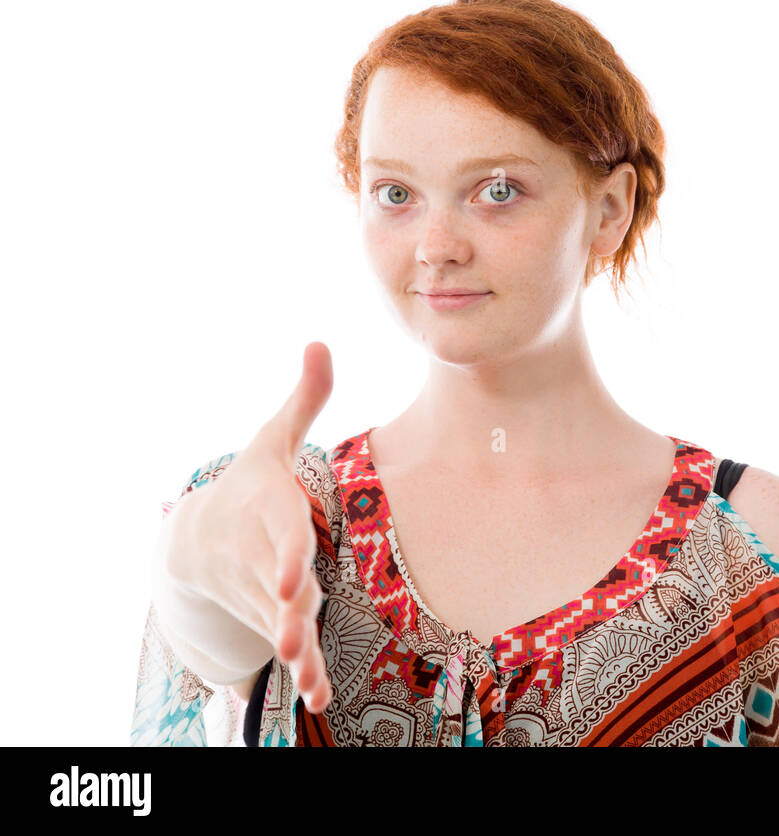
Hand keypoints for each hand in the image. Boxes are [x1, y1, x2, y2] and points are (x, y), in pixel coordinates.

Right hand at [167, 342, 334, 712]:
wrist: (200, 539)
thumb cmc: (250, 485)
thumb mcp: (272, 441)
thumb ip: (304, 399)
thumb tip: (321, 340)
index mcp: (269, 514)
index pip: (280, 534)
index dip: (286, 552)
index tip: (292, 571)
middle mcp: (265, 558)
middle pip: (279, 586)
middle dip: (285, 610)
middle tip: (292, 633)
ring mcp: (267, 593)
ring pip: (283, 623)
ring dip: (297, 650)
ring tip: (309, 677)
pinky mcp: (277, 616)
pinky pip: (291, 646)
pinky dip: (305, 670)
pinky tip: (319, 696)